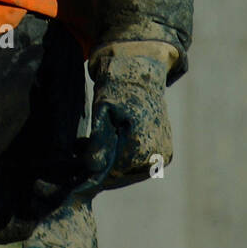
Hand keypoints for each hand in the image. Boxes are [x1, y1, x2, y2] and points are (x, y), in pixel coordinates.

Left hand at [71, 52, 172, 196]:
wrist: (140, 75)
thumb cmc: (118, 90)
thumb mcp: (102, 111)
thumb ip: (98, 141)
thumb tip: (94, 167)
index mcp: (141, 145)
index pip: (111, 172)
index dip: (94, 165)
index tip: (80, 155)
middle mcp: (157, 154)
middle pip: (122, 173)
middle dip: (103, 162)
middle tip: (85, 146)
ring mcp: (164, 154)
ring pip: (131, 170)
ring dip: (115, 160)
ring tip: (101, 139)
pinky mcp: (166, 152)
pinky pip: (142, 163)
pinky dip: (128, 156)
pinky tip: (117, 140)